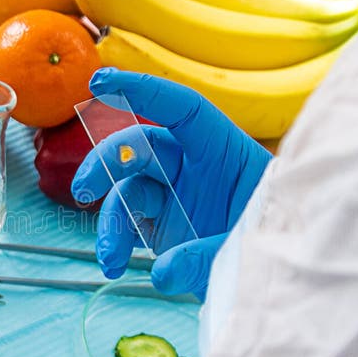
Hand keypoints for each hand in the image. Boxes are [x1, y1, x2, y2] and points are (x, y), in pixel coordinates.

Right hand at [71, 69, 270, 297]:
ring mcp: (172, 193)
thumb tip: (161, 273)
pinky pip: (127, 222)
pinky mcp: (160, 221)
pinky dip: (116, 242)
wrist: (273, 274)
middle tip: (84, 190)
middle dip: (106, 163)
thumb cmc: (272, 245)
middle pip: (139, 147)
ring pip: (127, 191)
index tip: (101, 82)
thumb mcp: (247, 249)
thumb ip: (205, 259)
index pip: (182, 108)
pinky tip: (113, 265)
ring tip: (111, 258)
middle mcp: (192, 166)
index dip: (143, 90)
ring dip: (110, 221)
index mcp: (223, 150)